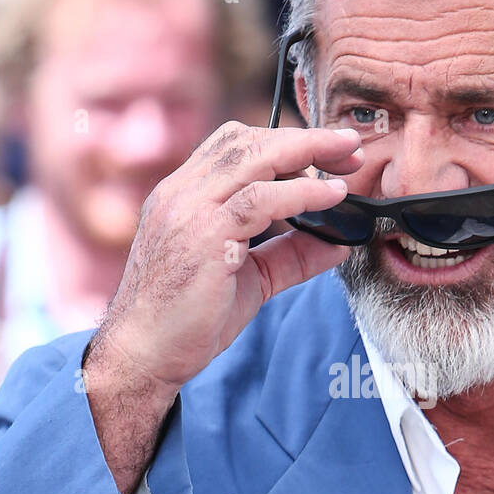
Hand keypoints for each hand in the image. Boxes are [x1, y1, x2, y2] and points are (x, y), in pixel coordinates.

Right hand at [86, 121, 362, 399]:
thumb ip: (290, 256)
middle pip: (247, 141)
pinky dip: (302, 193)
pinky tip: (332, 196)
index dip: (283, 141)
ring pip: (253, 158)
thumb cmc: (186, 321)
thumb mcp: (250, 279)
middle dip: (304, 138)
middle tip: (349, 145)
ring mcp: (188, 210)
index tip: (326, 150)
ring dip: (308, 151)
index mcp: (183, 196)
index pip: (233, 145)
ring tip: (348, 159)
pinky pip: (259, 200)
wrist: (143, 355)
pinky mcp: (202, 236)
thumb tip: (338, 244)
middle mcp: (181, 193)